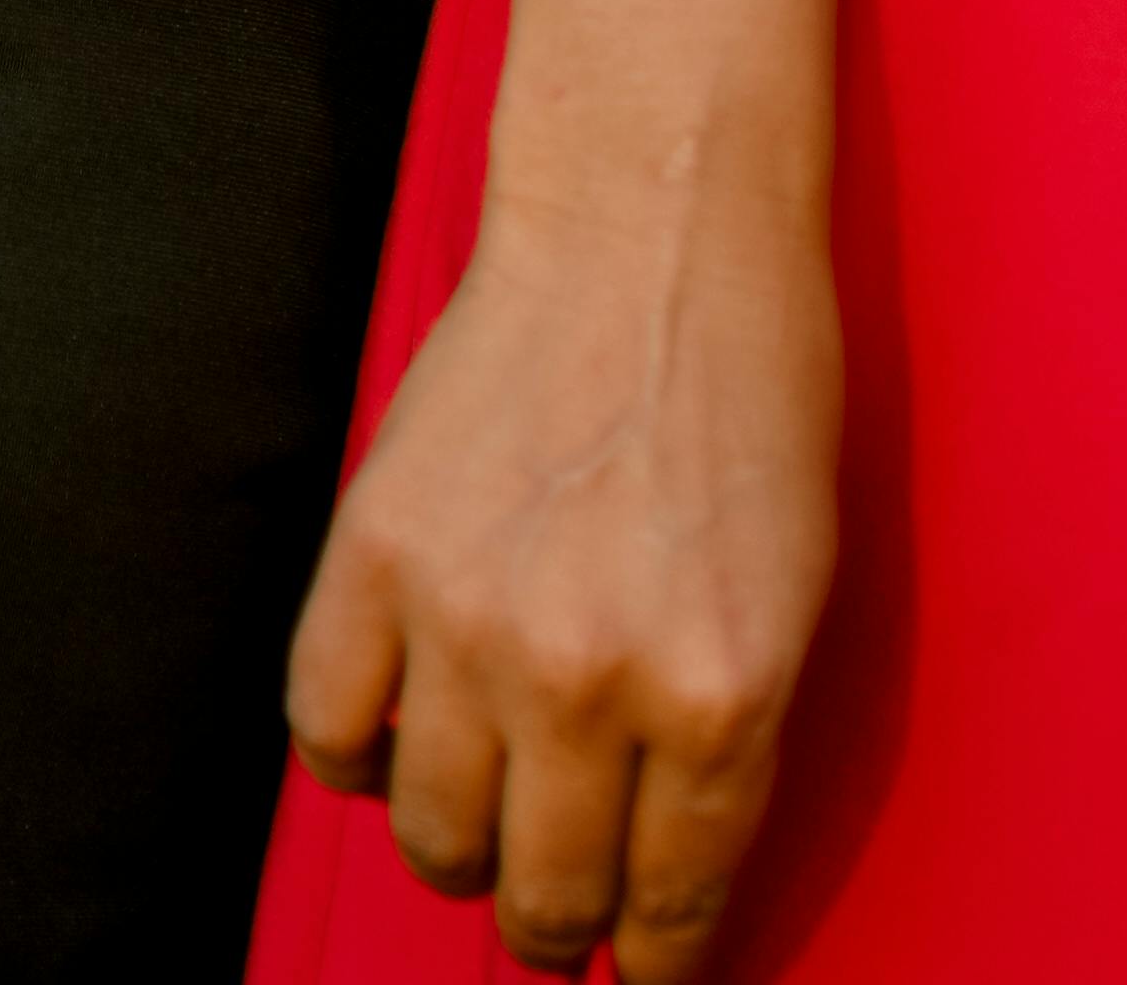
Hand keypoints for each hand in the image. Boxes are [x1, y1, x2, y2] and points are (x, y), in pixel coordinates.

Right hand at [282, 160, 840, 977]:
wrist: (651, 218)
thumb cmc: (750, 381)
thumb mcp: (798, 582)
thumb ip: (728, 739)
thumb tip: (662, 878)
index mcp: (720, 689)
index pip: (670, 911)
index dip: (655, 961)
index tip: (643, 970)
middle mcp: (591, 678)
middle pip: (546, 901)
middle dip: (562, 921)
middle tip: (564, 898)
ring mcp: (471, 621)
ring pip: (435, 840)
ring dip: (465, 845)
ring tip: (492, 805)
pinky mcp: (375, 559)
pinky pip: (329, 735)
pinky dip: (361, 753)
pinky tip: (406, 720)